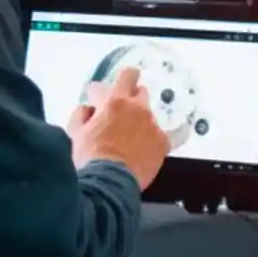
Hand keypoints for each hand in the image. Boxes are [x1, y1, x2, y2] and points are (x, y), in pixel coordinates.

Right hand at [68, 68, 169, 190]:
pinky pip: (177, 133)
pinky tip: (181, 130)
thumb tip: (89, 108)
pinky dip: (175, 132)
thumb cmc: (89, 156)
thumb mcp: (76, 131)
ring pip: (150, 114)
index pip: (127, 75)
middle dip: (130, 98)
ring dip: (141, 119)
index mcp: (115, 100)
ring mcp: (153, 125)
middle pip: (140, 92)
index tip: (114, 90)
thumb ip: (83, 114)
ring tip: (133, 135)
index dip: (122, 79)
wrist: (109, 181)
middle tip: (119, 113)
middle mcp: (138, 108)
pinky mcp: (163, 143)